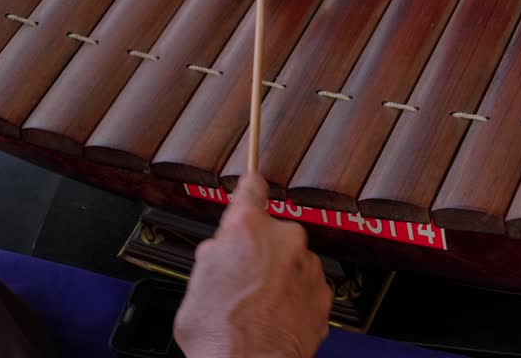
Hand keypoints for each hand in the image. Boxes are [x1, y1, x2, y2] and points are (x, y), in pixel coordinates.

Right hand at [174, 174, 331, 357]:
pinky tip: (274, 317)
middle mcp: (284, 240)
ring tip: (257, 307)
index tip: (252, 184)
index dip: (248, 188)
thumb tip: (221, 250)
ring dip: (278, 276)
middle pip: (270, 233)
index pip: (251, 188)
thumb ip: (214, 254)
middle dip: (258, 252)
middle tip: (240, 280)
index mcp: (247, 228)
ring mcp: (307, 267)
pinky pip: (306, 286)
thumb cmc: (220, 335)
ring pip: (290, 261)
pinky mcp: (324, 293)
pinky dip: (294, 297)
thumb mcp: (196, 283)